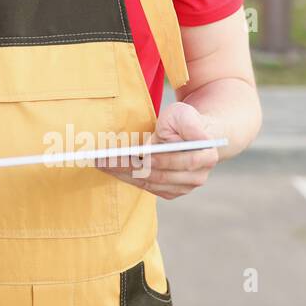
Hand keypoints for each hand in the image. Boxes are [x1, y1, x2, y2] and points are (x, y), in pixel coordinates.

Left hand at [95, 100, 218, 200]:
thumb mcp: (185, 114)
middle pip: (156, 175)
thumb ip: (188, 124)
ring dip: (122, 174)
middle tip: (102, 159)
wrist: (192, 135)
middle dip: (126, 167)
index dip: (150, 158)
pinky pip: (146, 187)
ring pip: (148, 183)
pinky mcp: (171, 191)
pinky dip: (127, 178)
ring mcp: (184, 187)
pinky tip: (110, 169)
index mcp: (205, 157)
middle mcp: (197, 177)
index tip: (126, 153)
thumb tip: (183, 140)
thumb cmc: (185, 121)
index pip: (173, 161)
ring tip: (100, 163)